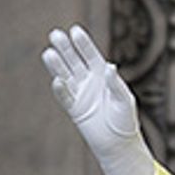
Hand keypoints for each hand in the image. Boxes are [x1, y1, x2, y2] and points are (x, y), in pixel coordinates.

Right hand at [42, 24, 155, 174]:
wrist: (118, 144)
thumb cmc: (125, 120)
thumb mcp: (124, 100)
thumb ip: (115, 83)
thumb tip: (109, 67)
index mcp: (103, 76)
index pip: (90, 55)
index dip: (83, 44)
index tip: (74, 30)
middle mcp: (89, 82)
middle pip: (74, 61)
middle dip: (65, 48)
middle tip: (55, 34)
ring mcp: (80, 95)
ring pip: (65, 75)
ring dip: (57, 65)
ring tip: (48, 52)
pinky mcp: (75, 110)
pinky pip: (65, 97)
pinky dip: (61, 89)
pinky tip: (56, 79)